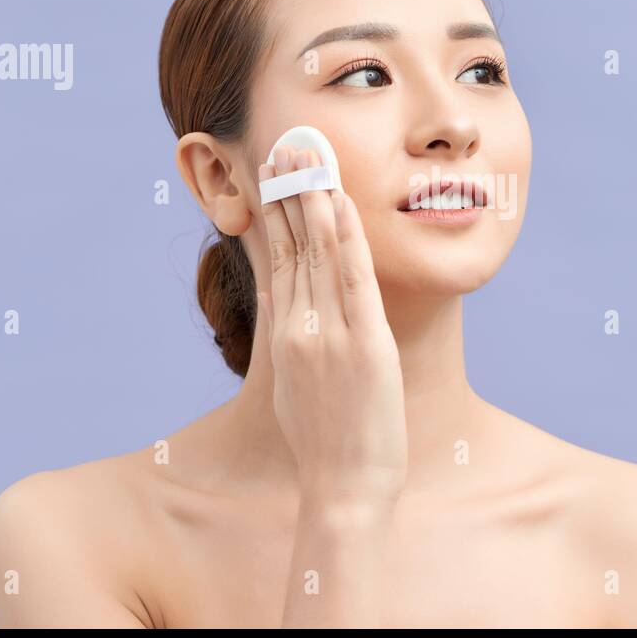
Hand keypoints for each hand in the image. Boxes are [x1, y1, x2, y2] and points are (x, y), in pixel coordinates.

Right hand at [256, 145, 407, 505]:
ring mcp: (330, 335)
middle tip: (283, 148)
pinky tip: (341, 204)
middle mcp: (301, 328)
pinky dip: (346, 238)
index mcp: (286, 337)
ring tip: (307, 157)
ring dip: (313, 200)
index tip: (271, 179)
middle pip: (293, 247)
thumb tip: (283, 303)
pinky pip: (353, 280)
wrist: (343, 489)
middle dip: (288, 193)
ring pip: (320, 254)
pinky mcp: (364, 345)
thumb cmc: (325, 445)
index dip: (275, 215)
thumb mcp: (293, 387)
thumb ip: (289, 340)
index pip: (278, 261)